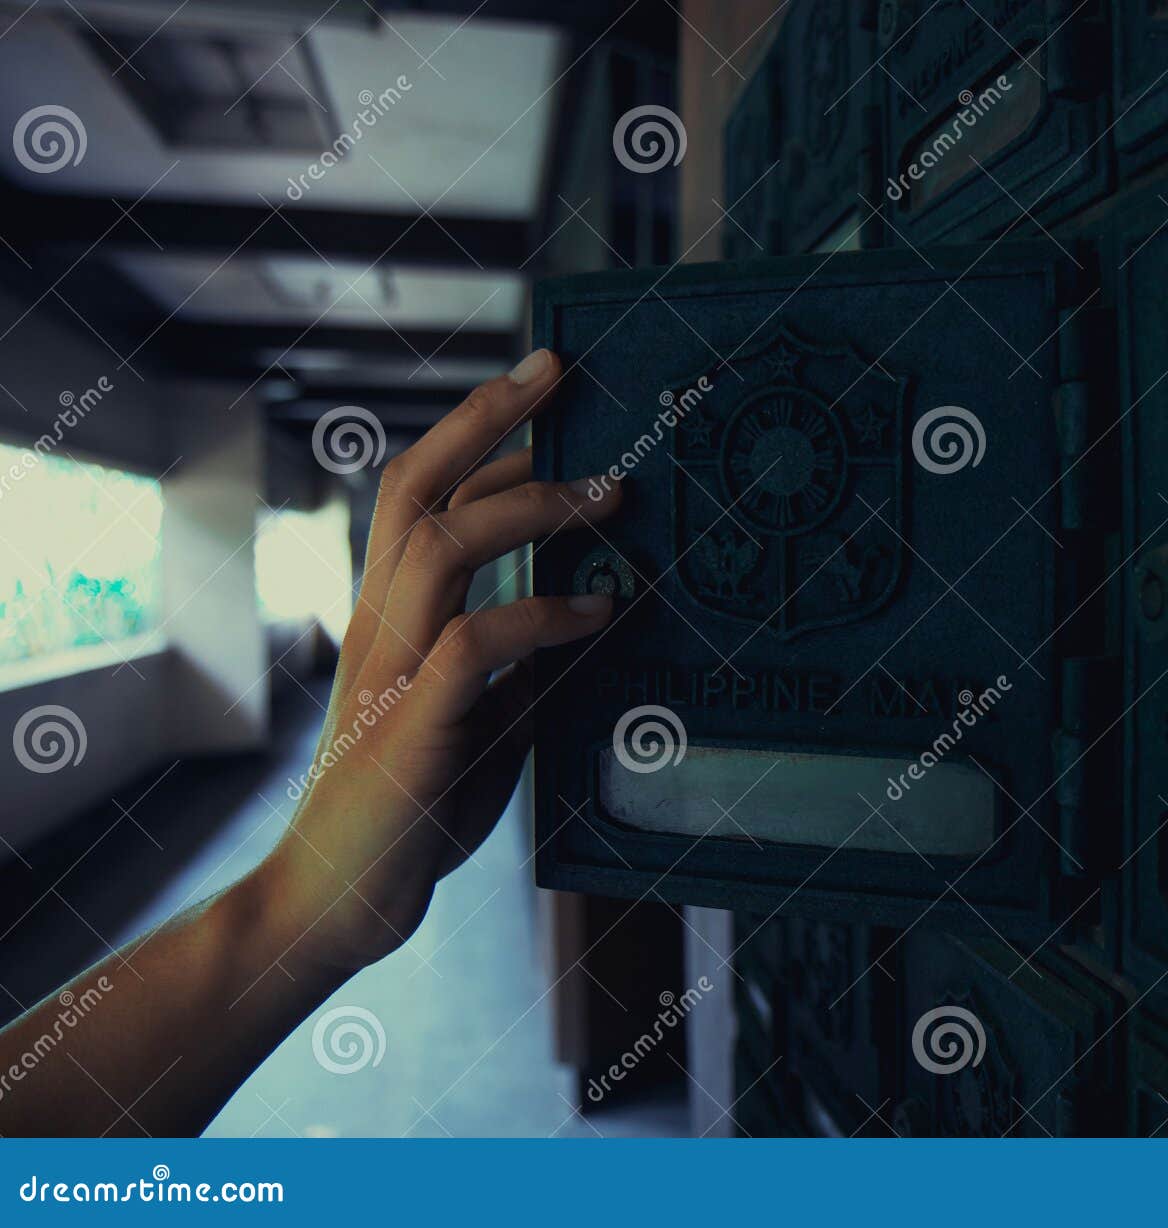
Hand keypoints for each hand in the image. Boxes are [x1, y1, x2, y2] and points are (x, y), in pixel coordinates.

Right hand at [257, 349, 621, 973]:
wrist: (339, 903)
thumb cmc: (412, 810)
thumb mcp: (486, 723)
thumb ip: (526, 670)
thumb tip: (601, 616)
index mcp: (390, 616)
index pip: (422, 496)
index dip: (479, 436)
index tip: (546, 395)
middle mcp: (380, 624)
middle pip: (414, 487)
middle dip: (485, 418)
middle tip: (557, 369)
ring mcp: (389, 669)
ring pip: (441, 544)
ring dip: (532, 507)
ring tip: (611, 496)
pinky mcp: (413, 724)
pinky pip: (478, 641)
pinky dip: (548, 615)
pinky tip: (605, 610)